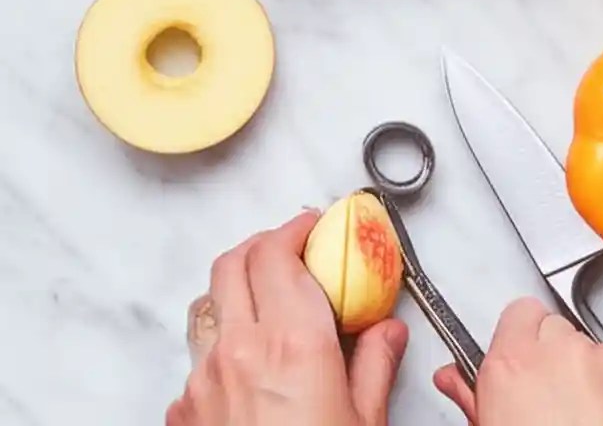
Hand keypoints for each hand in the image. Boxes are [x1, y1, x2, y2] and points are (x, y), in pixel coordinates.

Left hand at [167, 211, 409, 425]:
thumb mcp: (367, 420)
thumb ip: (376, 363)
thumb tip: (387, 332)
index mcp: (292, 343)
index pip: (279, 253)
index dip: (296, 228)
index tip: (315, 225)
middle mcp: (239, 351)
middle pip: (232, 263)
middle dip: (263, 244)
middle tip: (293, 248)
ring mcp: (203, 381)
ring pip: (208, 307)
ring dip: (237, 289)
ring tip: (270, 302)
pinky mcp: (186, 412)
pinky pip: (197, 359)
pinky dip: (223, 346)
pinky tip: (251, 369)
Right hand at [433, 297, 602, 425]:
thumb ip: (472, 396)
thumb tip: (455, 378)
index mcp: (517, 364)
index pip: (518, 314)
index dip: (518, 338)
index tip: (518, 361)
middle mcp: (568, 355)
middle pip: (559, 332)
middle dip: (554, 359)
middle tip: (547, 403)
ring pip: (600, 354)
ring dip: (592, 379)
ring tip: (583, 424)